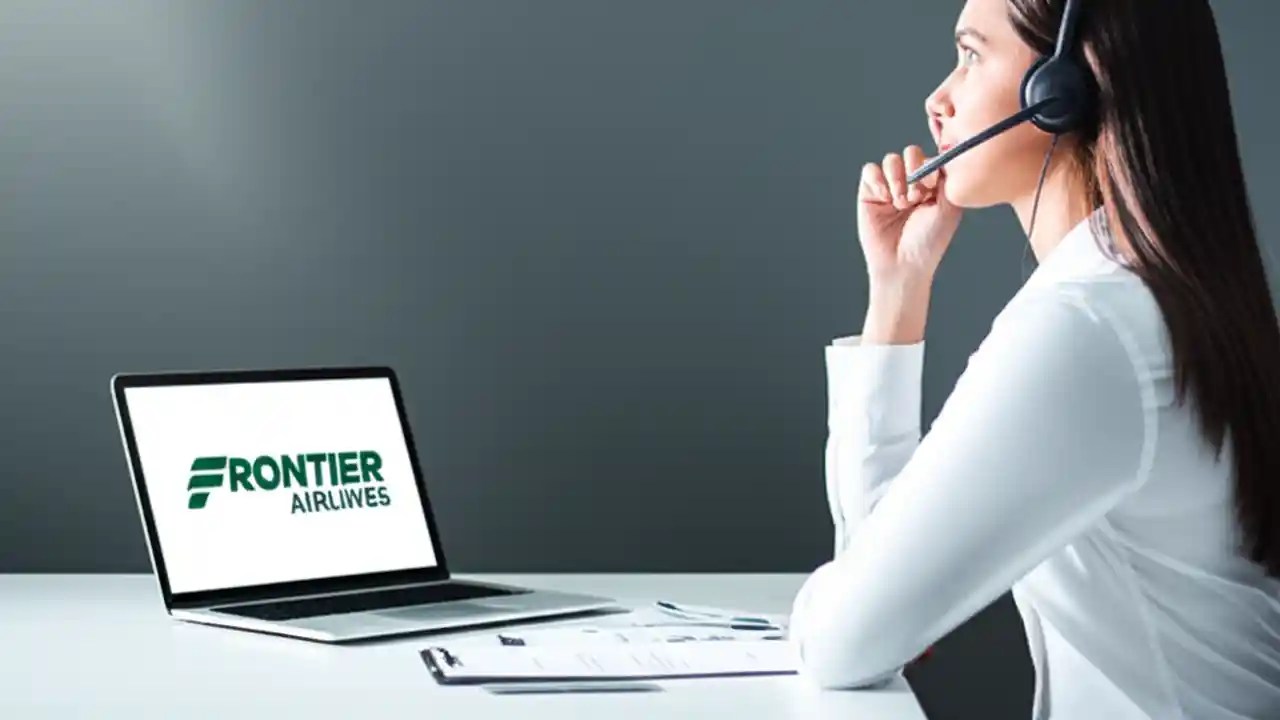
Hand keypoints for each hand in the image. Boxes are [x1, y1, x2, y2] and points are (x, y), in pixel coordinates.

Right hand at [857, 145, 963, 284]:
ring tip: (901, 203)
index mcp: (932, 184)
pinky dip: (878, 180)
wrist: (903, 263)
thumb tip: (944, 153)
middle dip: (914, 171)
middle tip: (916, 197)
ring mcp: (889, 187)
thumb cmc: (929, 241)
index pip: (931, 156)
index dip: (931, 166)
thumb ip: (948, 179)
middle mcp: (911, 182)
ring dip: (897, 179)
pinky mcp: (869, 193)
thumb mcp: (949, 208)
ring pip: (891, 159)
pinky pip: (870, 170)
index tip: (931, 186)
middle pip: (910, 153)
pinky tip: (885, 199)